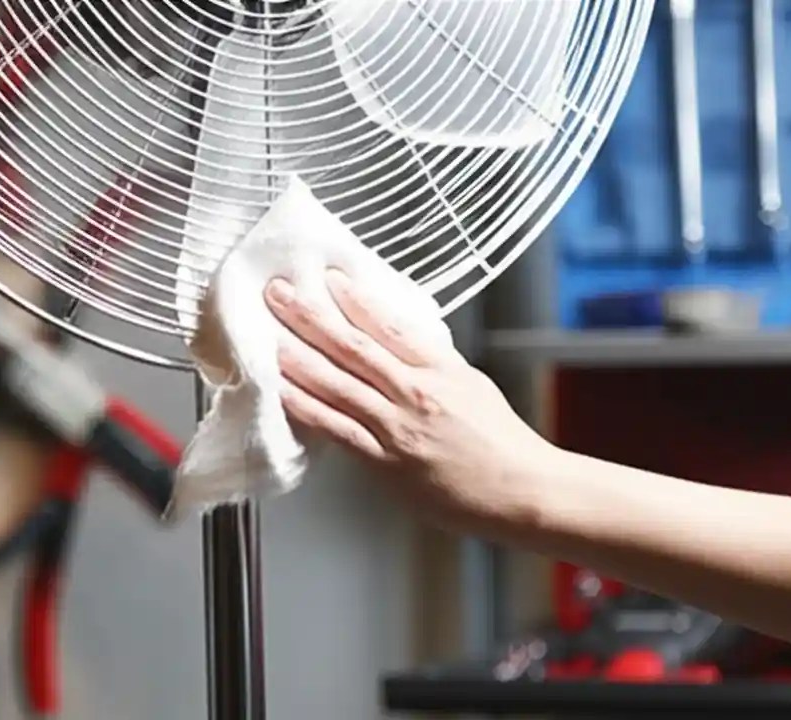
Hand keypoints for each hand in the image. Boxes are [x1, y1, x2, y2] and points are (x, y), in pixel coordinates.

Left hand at [264, 269, 558, 529]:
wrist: (521, 491)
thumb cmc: (500, 440)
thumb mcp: (470, 383)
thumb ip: (430, 360)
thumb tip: (392, 336)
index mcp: (441, 368)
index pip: (389, 324)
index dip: (354, 298)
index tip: (328, 278)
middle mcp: (417, 392)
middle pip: (354, 347)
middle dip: (311, 317)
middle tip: (280, 294)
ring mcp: (399, 428)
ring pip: (339, 384)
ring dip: (299, 356)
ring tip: (269, 335)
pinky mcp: (386, 463)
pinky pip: (338, 429)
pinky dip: (308, 408)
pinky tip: (283, 391)